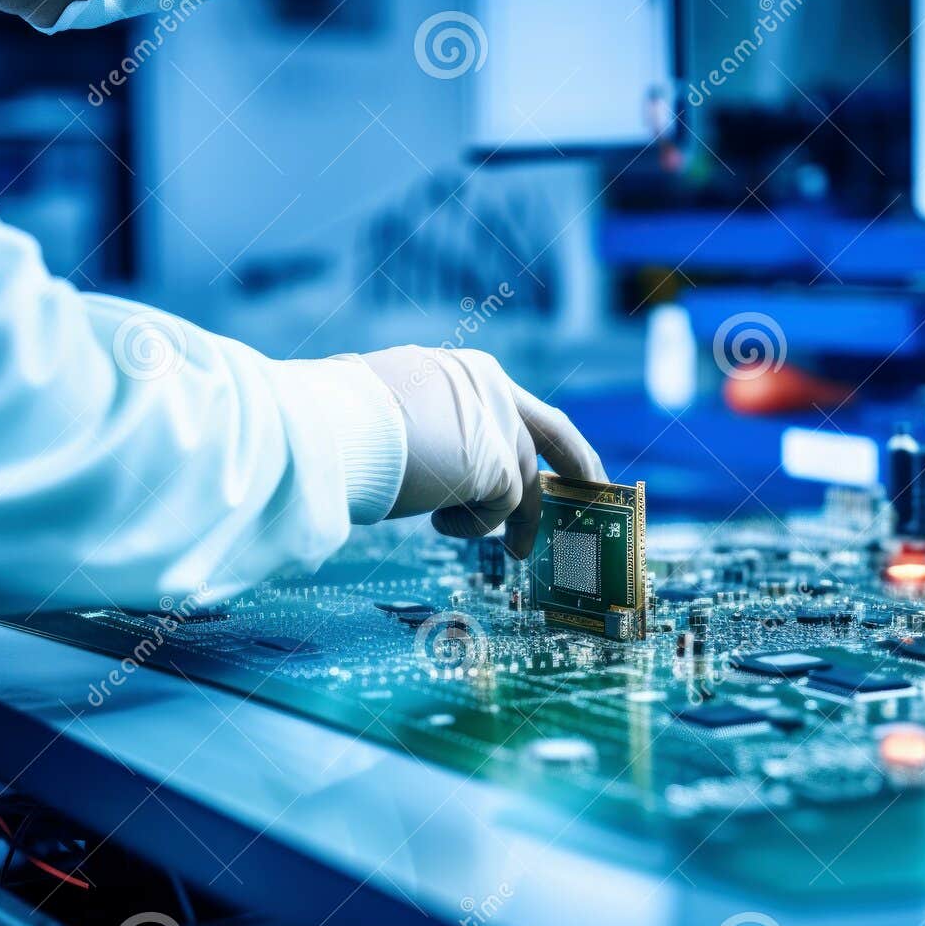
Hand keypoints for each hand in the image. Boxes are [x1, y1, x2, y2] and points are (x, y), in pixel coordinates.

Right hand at [360, 346, 605, 557]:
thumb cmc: (337, 431)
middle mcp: (486, 387)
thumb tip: (447, 467)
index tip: (549, 465)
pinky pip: (502, 509)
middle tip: (598, 495)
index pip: (515, 407)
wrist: (325, 433)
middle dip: (582, 467)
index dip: (537, 440)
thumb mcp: (396, 418)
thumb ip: (437, 431)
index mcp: (460, 373)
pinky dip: (474, 526)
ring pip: (526, 482)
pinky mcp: (497, 459)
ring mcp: (496, 421)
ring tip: (516, 552)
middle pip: (553, 430)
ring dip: (522, 523)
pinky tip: (436, 522)